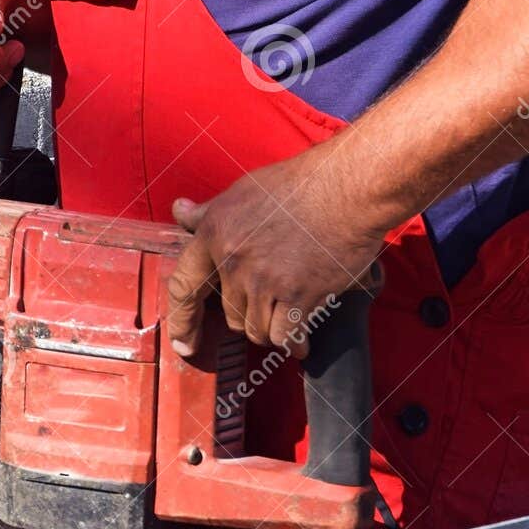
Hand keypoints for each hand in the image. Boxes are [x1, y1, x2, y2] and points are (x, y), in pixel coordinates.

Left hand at [165, 145, 388, 356]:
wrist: (348, 188)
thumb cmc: (300, 184)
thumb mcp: (244, 190)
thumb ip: (210, 212)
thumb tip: (180, 211)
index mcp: (215, 233)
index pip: (184, 286)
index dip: (181, 320)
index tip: (184, 344)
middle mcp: (233, 260)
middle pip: (230, 314)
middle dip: (249, 313)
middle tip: (272, 302)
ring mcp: (264, 280)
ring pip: (256, 330)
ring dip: (272, 328)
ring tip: (289, 314)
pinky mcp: (297, 295)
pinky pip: (285, 337)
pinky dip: (294, 343)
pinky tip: (303, 341)